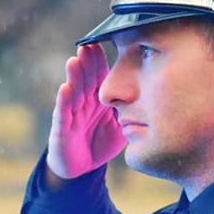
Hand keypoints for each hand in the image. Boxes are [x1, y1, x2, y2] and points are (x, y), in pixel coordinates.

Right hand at [45, 44, 125, 185]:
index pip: (99, 77)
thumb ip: (132, 114)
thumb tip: (152, 99)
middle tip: (87, 45)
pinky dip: (63, 101)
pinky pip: (62, 114)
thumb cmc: (101, 143)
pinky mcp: (61, 130)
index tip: (100, 43)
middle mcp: (83, 104)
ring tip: (75, 60)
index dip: (99, 62)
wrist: (81, 170)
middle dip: (86, 63)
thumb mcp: (122, 128)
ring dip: (73, 77)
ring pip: (73, 93)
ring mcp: (71, 115)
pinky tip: (65, 88)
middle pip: (85, 80)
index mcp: (98, 100)